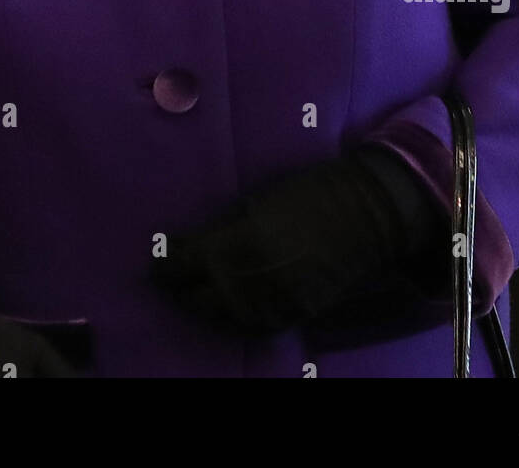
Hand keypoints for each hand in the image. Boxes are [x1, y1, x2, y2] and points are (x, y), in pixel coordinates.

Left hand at [150, 146, 443, 335]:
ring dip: (205, 307)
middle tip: (170, 279)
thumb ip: (218, 227)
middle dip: (180, 289)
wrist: (363, 214)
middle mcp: (249, 282)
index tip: (155, 260)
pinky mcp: (295, 315)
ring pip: (223, 319)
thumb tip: (184, 242)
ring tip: (194, 295)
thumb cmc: (305, 192)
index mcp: (235, 244)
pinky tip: (228, 308)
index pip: (182, 265)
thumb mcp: (253, 200)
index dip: (164, 264)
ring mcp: (273, 304)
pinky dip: (235, 319)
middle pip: (197, 299)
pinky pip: (254, 326)